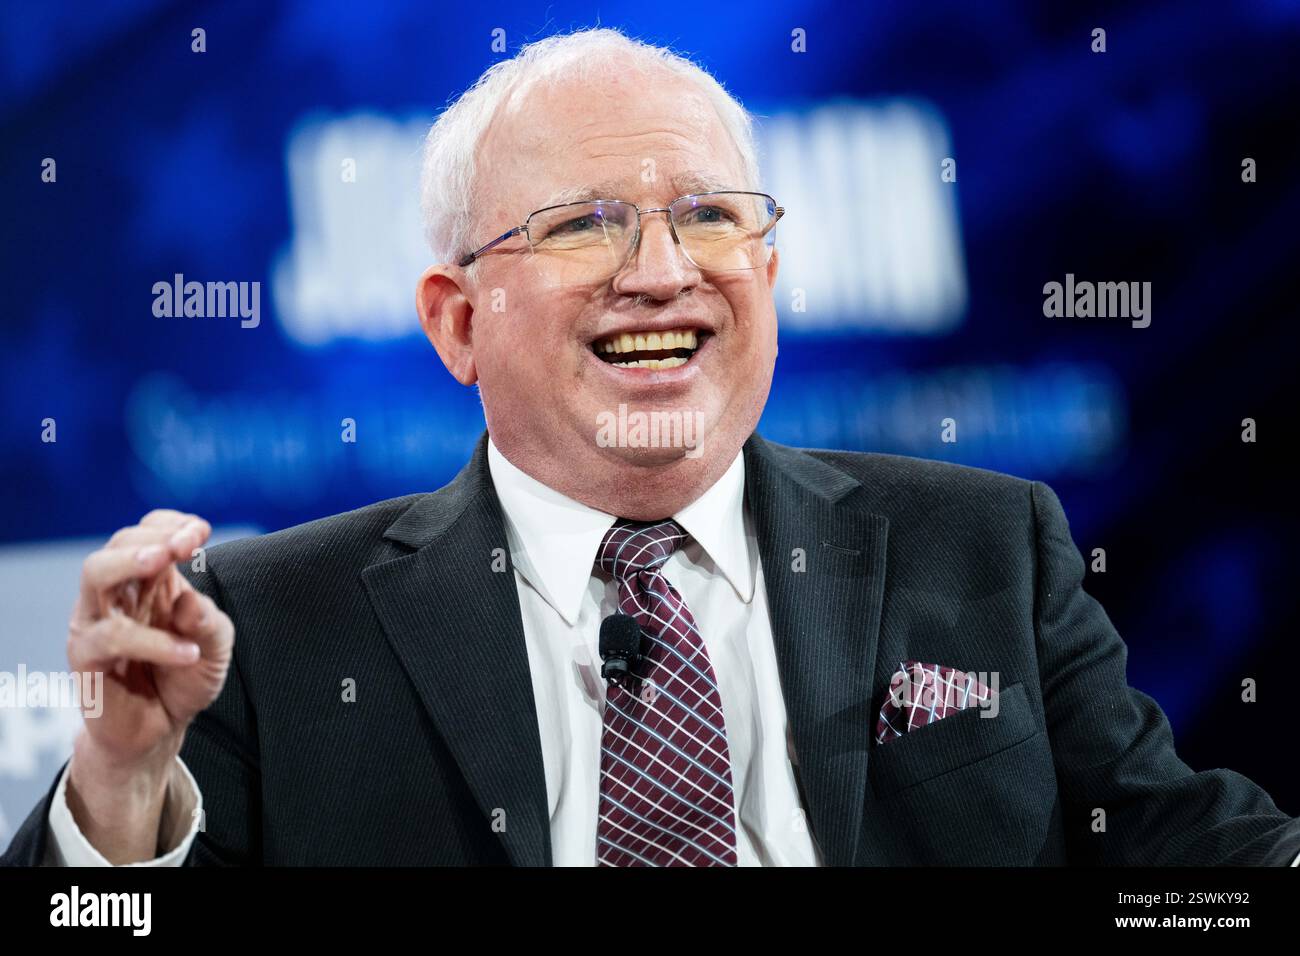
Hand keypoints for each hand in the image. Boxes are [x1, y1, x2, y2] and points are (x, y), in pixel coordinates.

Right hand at [64, 510, 233, 861]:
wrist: (160, 729)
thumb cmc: (184, 677)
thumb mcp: (215, 645)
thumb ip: (207, 619)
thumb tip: (187, 600)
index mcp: (146, 582)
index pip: (146, 535)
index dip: (170, 526)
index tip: (202, 530)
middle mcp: (116, 596)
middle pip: (115, 546)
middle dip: (150, 537)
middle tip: (183, 543)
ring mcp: (96, 624)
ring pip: (95, 576)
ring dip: (131, 562)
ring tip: (167, 562)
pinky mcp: (86, 659)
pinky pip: (112, 638)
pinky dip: (154, 641)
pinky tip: (187, 652)